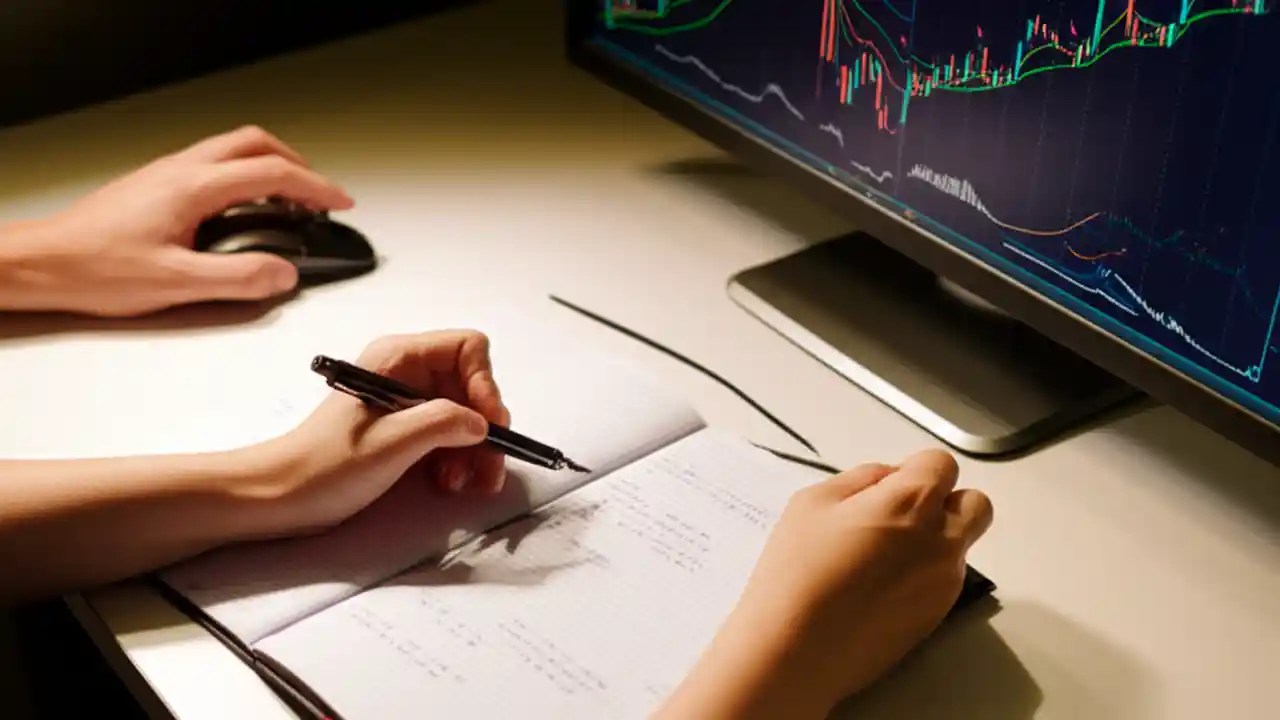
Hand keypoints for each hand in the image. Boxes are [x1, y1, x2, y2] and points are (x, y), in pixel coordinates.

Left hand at [0, 125, 352, 316]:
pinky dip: (244, 177)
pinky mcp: (157, 184)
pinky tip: (242, 208)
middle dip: (298, 164)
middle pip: (256, 144)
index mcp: (194, 187)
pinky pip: (213, 164)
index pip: (273, 174)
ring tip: (289, 199)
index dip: (316, 187)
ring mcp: (168, 173)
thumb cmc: (96, 267)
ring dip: (271, 167)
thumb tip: (282, 274)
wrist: (47, 262)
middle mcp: (182, 170)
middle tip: (318, 194)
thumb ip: (237, 279)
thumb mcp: (176, 283)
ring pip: (233, 149)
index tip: (340, 202)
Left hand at [254, 330, 511, 535]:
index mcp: (399, 359)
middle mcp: (407, 373)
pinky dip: (457, 459)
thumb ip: (441, 424)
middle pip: (472, 386)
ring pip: (465, 415)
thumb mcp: (389, 443)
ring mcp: (407, 402)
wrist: (282, 495)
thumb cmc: (325, 465)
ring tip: (462, 483)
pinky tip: (447, 482)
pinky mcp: (405, 430)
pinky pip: (448, 435)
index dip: (485, 384)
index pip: (467, 349)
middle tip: (487, 467)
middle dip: (484, 427)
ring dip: (474, 450)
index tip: (487, 425)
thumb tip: (482, 423)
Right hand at [658, 450, 992, 718]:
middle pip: (975, 505)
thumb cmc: (798, 570)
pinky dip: (920, 576)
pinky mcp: (937, 618)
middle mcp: (941, 540)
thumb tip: (888, 480)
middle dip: (946, 502)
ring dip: (931, 541)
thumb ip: (862, 480)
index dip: (913, 469)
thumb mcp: (814, 502)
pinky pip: (941, 581)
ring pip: (957, 546)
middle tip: (899, 517)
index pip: (941, 464)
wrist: (796, 649)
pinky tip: (876, 590)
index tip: (886, 486)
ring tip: (876, 560)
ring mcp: (944, 583)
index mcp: (911, 502)